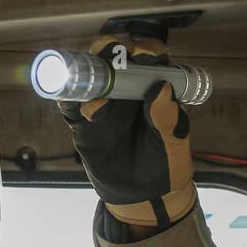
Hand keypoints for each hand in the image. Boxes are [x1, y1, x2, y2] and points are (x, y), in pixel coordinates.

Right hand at [58, 34, 195, 229]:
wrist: (147, 196)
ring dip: (88, 71)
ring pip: (90, 78)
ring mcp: (104, 106)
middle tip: (109, 53)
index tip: (144, 53)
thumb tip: (161, 88)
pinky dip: (71, 101)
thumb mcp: (175, 142)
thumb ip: (168, 118)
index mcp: (154, 89)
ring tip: (92, 75)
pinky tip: (82, 106)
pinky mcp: (85, 126)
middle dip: (110, 51)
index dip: (146, 51)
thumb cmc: (167, 163)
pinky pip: (72, 108)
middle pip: (115, 61)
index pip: (149, 61)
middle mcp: (127, 92)